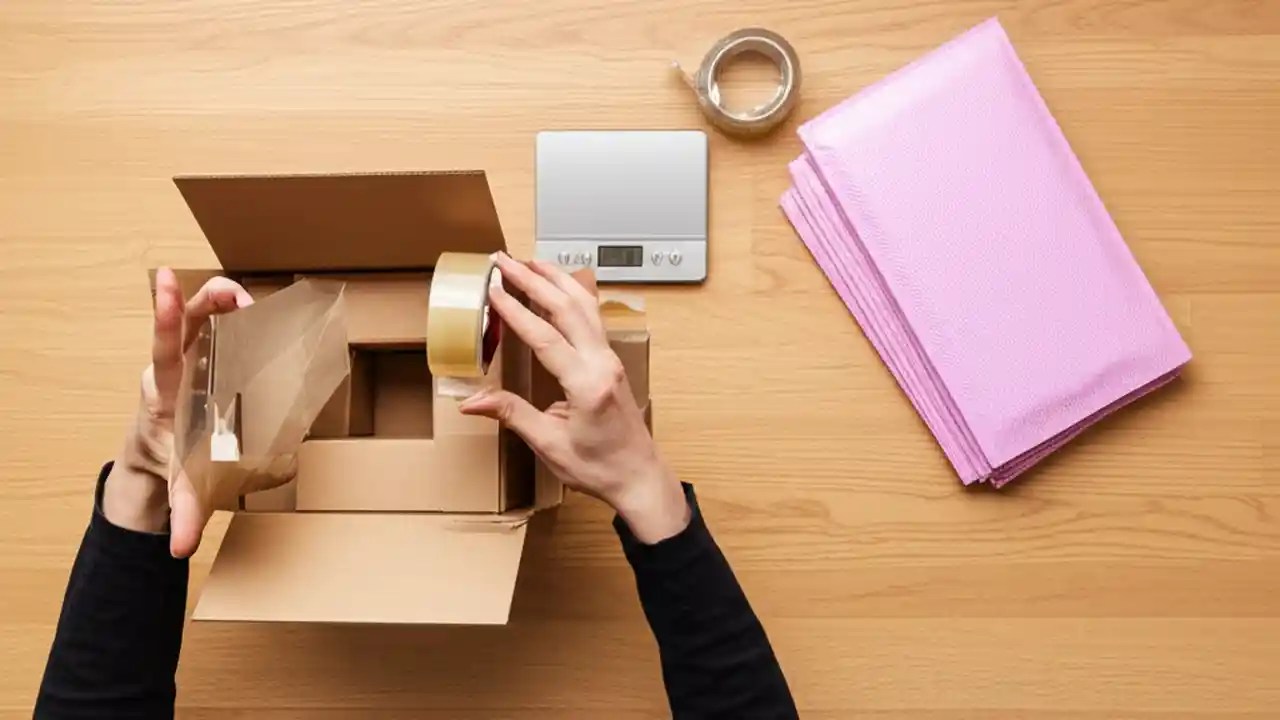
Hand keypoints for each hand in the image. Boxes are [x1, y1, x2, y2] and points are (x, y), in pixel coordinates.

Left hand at [103, 268, 254, 557]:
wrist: (153, 455)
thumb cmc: (169, 465)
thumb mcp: (179, 490)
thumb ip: (181, 517)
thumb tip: (179, 550)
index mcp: (166, 390)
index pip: (164, 347)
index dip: (166, 316)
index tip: (165, 283)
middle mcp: (175, 365)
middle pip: (188, 318)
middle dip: (209, 299)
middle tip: (239, 299)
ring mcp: (189, 356)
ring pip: (203, 313)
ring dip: (224, 300)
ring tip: (250, 304)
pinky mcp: (203, 355)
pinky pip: (215, 323)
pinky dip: (234, 312)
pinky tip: (254, 312)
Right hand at [459, 253, 689, 542]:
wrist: (639, 477)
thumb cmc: (599, 468)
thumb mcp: (549, 445)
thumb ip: (512, 415)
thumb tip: (472, 401)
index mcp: (587, 385)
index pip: (546, 337)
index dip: (516, 311)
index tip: (492, 289)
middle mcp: (602, 364)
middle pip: (567, 308)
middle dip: (533, 280)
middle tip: (504, 261)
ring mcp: (610, 360)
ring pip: (584, 306)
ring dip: (556, 280)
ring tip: (530, 261)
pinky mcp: (611, 362)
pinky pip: (592, 318)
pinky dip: (572, 295)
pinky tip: (559, 286)